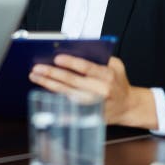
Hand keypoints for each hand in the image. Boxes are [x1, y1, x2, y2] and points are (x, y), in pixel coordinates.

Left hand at [29, 55, 157, 128]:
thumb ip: (99, 58)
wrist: (128, 107)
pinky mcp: (88, 115)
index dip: (71, 63)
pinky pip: (68, 107)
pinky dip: (55, 101)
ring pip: (66, 93)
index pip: (87, 68)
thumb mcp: (116, 65)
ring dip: (48, 84)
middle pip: (73, 81)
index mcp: (108, 76)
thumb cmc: (118, 83)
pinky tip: (42, 95)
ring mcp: (93, 105)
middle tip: (37, 68)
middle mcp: (101, 91)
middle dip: (52, 73)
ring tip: (35, 76)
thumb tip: (74, 50)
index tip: (56, 58)